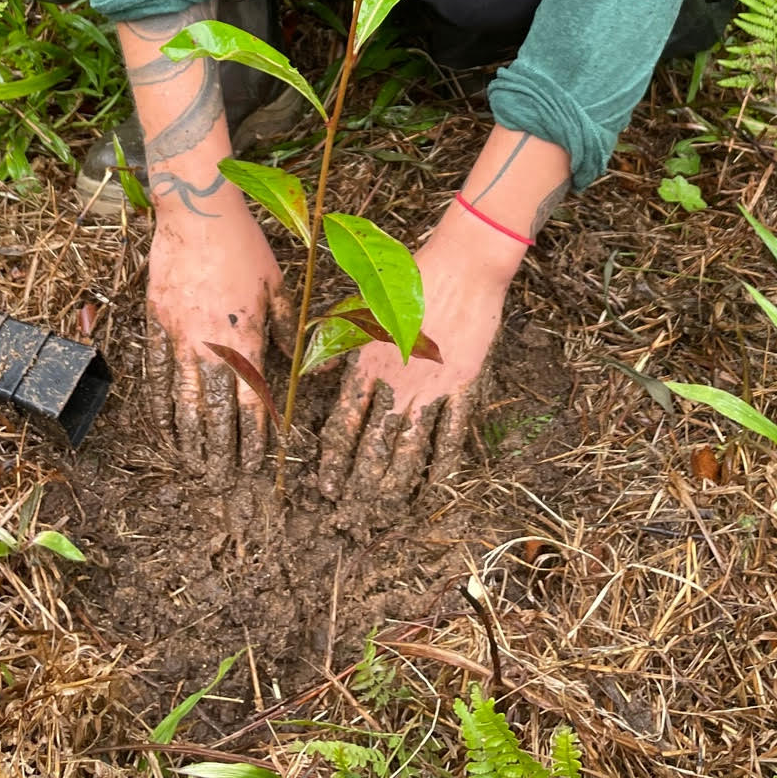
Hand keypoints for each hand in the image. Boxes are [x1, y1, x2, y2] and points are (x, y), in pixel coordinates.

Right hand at [118, 3, 292, 485]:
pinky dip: (158, 405)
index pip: (253, 403)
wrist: (197, 212)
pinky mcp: (154, 324)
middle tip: (223, 480)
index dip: (257, 438)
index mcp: (246, 339)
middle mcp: (211, 346)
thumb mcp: (279, 287)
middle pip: (214, 414)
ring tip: (191, 466)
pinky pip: (155, 374)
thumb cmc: (246, 247)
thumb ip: (286, 331)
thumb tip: (301, 365)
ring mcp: (177, 338)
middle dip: (220, 452)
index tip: (262, 462)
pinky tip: (161, 424)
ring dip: (187, 438)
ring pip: (180, 401)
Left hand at [318, 128, 570, 508]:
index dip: (333, 459)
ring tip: (383, 509)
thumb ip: (338, 343)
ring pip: (409, 449)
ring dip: (394, 484)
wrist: (463, 265)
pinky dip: (442, 466)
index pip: (343, 423)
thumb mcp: (362, 306)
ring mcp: (432, 389)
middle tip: (350, 512)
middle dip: (359, 483)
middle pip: (373, 446)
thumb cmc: (409, 277)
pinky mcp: (464, 387)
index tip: (325, 486)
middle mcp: (396, 383)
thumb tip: (312, 370)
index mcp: (367, 363)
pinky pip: (451, 435)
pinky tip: (434, 488)